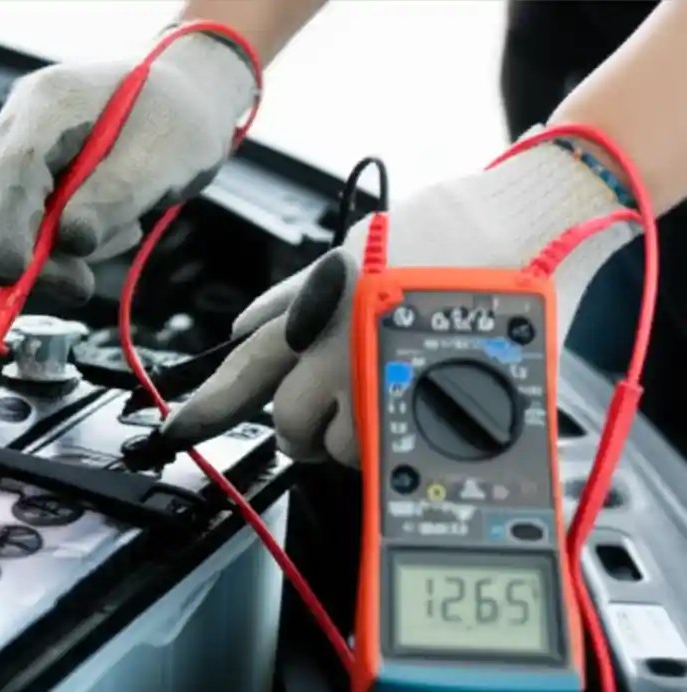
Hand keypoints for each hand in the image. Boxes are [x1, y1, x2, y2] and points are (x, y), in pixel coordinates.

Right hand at [0, 33, 256, 304]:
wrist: (184, 99)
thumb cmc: (177, 121)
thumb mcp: (162, 160)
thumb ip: (115, 197)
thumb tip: (70, 241)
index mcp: (52, 102)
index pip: (13, 169)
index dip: (5, 226)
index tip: (11, 274)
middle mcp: (23, 118)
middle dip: (36, 251)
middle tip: (82, 285)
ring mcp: (22, 143)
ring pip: (14, 216)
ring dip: (62, 245)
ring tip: (124, 226)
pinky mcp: (32, 169)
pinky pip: (33, 218)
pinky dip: (68, 235)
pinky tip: (111, 220)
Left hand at [159, 138, 635, 465]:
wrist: (526, 232)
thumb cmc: (442, 233)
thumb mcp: (350, 250)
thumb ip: (290, 296)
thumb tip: (240, 328)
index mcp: (315, 312)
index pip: (243, 371)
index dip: (204, 406)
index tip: (174, 430)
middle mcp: (339, 355)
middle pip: (290, 423)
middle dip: (299, 427)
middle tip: (321, 415)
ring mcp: (383, 386)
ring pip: (340, 446)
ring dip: (350, 434)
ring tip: (385, 392)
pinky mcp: (427, 411)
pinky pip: (390, 451)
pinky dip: (391, 440)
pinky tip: (411, 403)